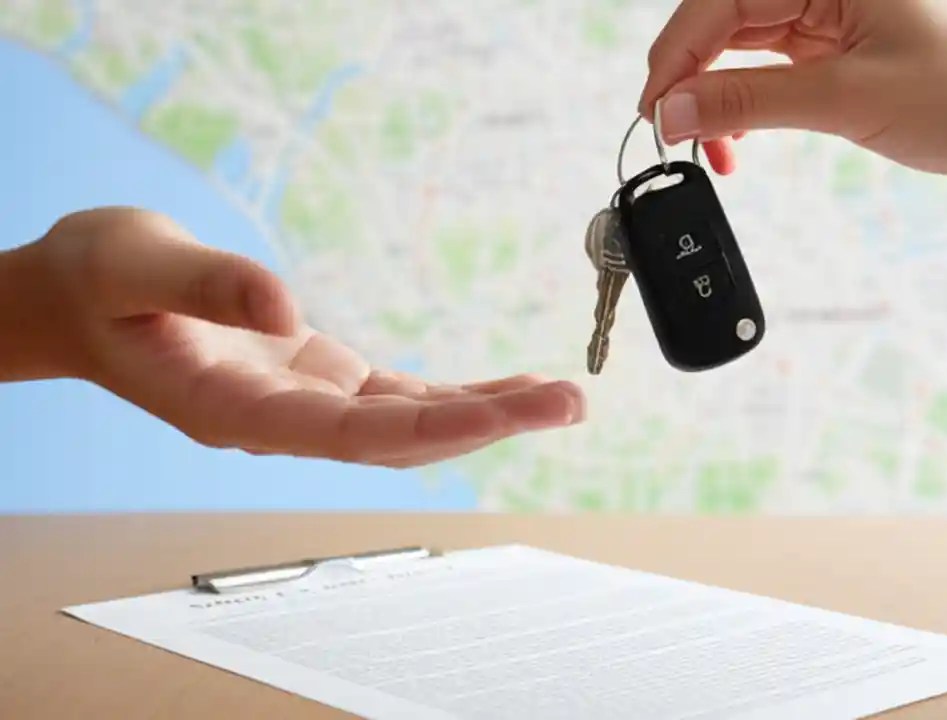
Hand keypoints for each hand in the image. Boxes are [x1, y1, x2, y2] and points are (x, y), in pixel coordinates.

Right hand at [25, 208, 584, 466]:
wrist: (78, 301)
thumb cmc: (96, 283)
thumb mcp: (132, 264)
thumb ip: (207, 285)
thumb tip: (286, 307)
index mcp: (233, 408)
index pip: (351, 434)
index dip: (434, 428)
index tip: (506, 414)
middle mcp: (280, 422)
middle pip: (399, 440)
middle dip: (487, 424)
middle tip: (569, 403)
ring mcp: (304, 405)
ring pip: (409, 425)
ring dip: (485, 414)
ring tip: (560, 398)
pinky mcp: (319, 380)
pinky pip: (399, 398)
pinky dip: (456, 396)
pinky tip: (507, 390)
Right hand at [639, 0, 946, 205]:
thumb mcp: (847, 99)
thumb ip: (751, 100)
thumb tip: (671, 109)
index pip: (723, 1)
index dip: (677, 55)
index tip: (654, 111)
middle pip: (726, 21)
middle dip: (690, 78)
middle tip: (670, 135)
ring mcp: (836, 26)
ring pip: (745, 51)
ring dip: (716, 98)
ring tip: (708, 150)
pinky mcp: (845, 63)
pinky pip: (773, 76)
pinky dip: (748, 108)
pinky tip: (739, 140)